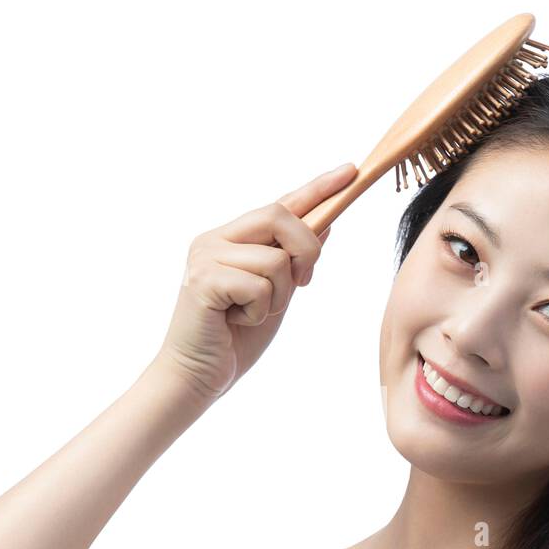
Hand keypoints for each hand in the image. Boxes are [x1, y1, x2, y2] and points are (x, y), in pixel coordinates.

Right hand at [154, 162, 356, 400]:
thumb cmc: (234, 339)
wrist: (196, 377)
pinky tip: (236, 321)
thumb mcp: (276, 294)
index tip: (351, 170)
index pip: (281, 204)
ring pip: (276, 259)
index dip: (318, 188)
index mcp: (233, 239)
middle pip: (280, 216)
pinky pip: (260, 285)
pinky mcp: (203, 280)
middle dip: (305, 251)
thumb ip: (293, 260)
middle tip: (300, 285)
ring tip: (250, 314)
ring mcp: (206, 257)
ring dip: (278, 296)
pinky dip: (259, 312)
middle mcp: (216, 239)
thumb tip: (325, 223)